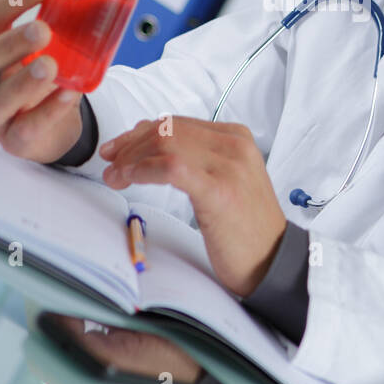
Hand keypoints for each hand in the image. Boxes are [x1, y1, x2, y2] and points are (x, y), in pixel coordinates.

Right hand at [0, 0, 82, 162]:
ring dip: (24, 80)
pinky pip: (27, 127)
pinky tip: (68, 94)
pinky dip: (49, 110)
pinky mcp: (14, 138)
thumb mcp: (51, 50)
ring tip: (50, 65)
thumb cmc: (43, 83)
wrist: (47, 130)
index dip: (12, 0)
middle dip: (12, 42)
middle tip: (43, 29)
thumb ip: (67, 26)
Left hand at [98, 117, 286, 297]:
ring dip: (131, 159)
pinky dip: (143, 170)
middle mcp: (234, 145)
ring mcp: (229, 166)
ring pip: (165, 144)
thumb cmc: (245, 225)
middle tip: (111, 164)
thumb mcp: (224, 180)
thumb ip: (195, 157)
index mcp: (236, 138)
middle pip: (167, 130)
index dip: (139, 132)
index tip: (118, 149)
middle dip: (130, 144)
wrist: (272, 259)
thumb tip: (149, 139)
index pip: (177, 123)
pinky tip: (131, 180)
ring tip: (115, 177)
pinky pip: (170, 167)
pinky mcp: (219, 191)